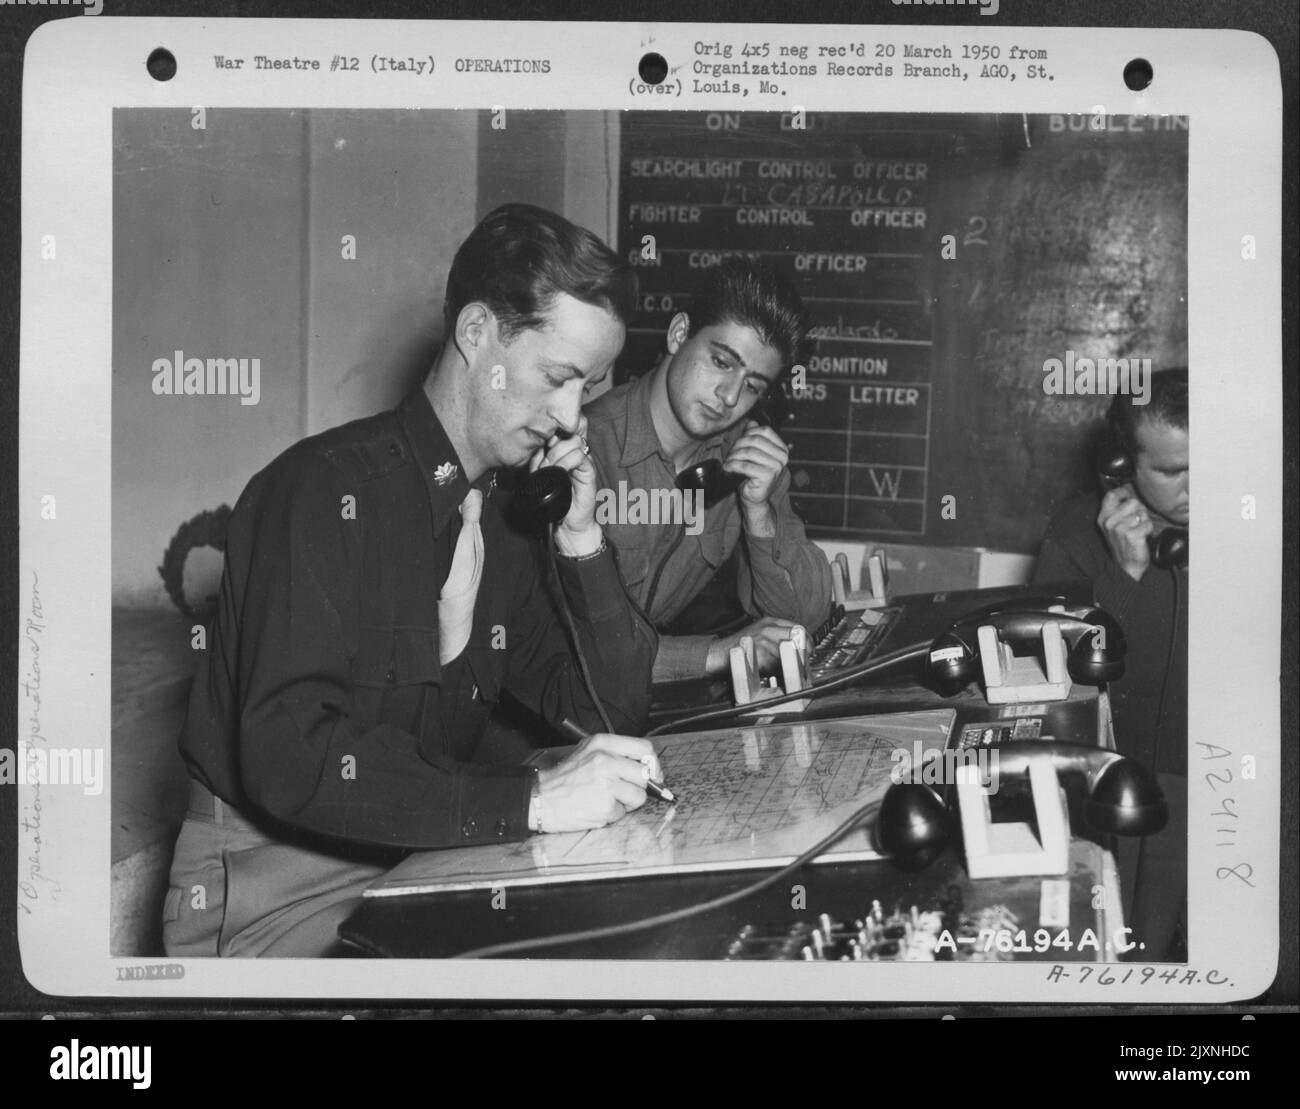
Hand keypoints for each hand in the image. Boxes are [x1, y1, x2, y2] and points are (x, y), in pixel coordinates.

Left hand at [530, 415, 601, 555]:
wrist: (568, 523)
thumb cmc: (555, 501)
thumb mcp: (541, 478)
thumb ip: (540, 462)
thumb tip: (537, 450)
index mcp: (564, 454)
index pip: (558, 434)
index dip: (548, 439)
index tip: (540, 454)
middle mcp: (575, 455)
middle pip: (567, 434)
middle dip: (551, 447)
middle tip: (543, 464)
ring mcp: (583, 462)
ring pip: (574, 442)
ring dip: (558, 454)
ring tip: (550, 469)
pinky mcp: (589, 472)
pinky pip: (580, 456)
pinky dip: (567, 462)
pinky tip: (560, 472)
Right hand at [532, 732, 660, 833]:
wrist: (540, 798)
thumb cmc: (564, 778)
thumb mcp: (588, 752)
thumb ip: (615, 754)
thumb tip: (646, 766)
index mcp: (603, 744)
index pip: (644, 748)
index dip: (653, 764)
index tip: (652, 774)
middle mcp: (606, 761)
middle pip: (645, 775)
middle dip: (640, 786)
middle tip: (626, 791)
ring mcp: (607, 784)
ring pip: (638, 796)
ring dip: (627, 803)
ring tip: (606, 799)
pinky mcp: (606, 806)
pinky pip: (623, 813)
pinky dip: (613, 814)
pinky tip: (597, 807)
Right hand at [705, 616, 799, 676]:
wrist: (720, 653)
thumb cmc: (742, 645)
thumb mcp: (760, 632)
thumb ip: (778, 634)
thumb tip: (800, 645)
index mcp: (770, 621)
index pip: (797, 627)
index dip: (807, 639)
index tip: (809, 649)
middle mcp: (767, 627)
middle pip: (797, 636)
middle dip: (804, 650)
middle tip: (805, 659)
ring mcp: (762, 639)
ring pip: (788, 652)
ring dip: (788, 662)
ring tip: (782, 667)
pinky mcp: (758, 652)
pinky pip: (775, 664)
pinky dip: (774, 670)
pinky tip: (768, 670)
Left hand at [725, 422, 788, 513]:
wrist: (754, 497)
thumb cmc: (753, 475)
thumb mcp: (753, 453)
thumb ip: (754, 437)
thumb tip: (751, 422)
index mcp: (782, 448)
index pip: (764, 430)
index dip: (748, 434)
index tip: (738, 443)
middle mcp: (782, 457)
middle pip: (755, 440)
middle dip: (738, 445)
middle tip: (730, 454)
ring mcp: (777, 467)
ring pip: (749, 452)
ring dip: (734, 456)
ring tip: (728, 462)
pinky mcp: (768, 476)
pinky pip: (746, 466)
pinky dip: (733, 466)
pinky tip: (728, 468)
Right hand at [1098, 485, 1152, 580]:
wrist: (1126, 565)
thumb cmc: (1123, 543)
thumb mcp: (1113, 525)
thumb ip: (1117, 509)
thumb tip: (1128, 493)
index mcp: (1103, 517)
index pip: (1111, 495)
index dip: (1123, 492)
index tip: (1128, 495)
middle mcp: (1109, 522)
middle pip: (1132, 502)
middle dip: (1139, 510)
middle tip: (1136, 522)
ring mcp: (1119, 529)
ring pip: (1142, 513)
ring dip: (1144, 521)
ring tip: (1138, 530)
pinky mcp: (1131, 535)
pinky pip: (1147, 524)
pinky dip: (1148, 530)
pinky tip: (1142, 536)